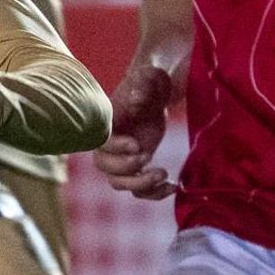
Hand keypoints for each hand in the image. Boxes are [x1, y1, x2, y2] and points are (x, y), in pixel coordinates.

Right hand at [97, 63, 178, 198]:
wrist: (153, 96)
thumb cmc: (147, 84)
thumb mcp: (147, 80)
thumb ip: (141, 87)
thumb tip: (135, 100)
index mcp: (106, 124)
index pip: (100, 142)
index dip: (115, 148)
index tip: (136, 145)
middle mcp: (109, 145)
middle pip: (105, 167)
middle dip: (125, 168)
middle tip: (147, 157)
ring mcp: (122, 159)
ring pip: (119, 183)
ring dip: (139, 185)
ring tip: (163, 175)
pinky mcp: (137, 168)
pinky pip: (139, 191)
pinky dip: (154, 194)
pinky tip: (173, 187)